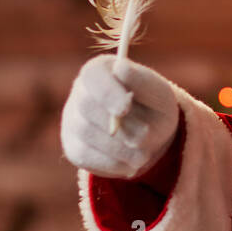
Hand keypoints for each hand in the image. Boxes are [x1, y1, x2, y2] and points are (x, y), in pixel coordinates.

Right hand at [61, 55, 179, 178]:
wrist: (151, 138)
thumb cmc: (154, 108)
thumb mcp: (159, 95)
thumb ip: (143, 82)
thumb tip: (121, 67)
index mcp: (101, 70)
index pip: (93, 75)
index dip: (107, 92)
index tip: (126, 108)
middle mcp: (80, 92)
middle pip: (86, 106)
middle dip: (118, 125)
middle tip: (145, 136)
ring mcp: (72, 121)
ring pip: (86, 134)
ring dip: (119, 147)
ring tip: (143, 154)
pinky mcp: (73, 148)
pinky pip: (86, 157)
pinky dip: (113, 163)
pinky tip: (130, 162)